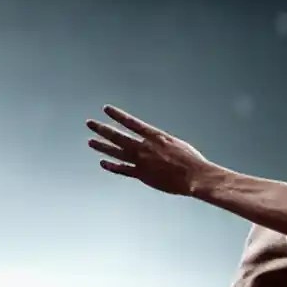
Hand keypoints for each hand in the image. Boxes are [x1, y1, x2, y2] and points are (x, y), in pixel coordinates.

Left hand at [87, 106, 213, 195]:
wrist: (195, 177)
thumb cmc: (192, 162)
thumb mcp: (179, 145)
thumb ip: (164, 143)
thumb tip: (159, 142)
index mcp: (156, 137)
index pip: (131, 123)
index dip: (118, 115)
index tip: (107, 109)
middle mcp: (145, 147)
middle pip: (118, 136)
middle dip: (102, 129)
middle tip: (90, 124)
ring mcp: (141, 161)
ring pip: (116, 152)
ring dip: (102, 146)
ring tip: (91, 141)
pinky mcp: (142, 175)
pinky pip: (122, 170)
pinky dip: (112, 166)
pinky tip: (103, 163)